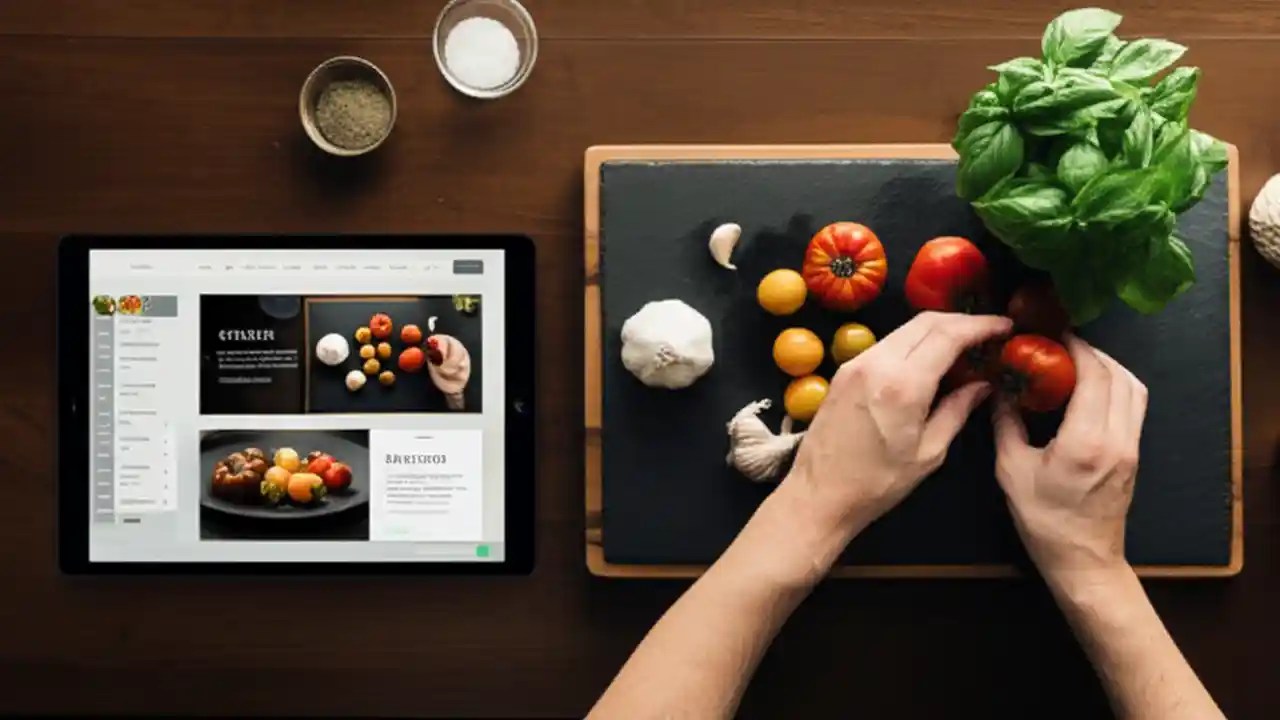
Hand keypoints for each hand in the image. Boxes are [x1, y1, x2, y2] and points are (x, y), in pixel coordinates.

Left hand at [779, 312, 1011, 536]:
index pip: (948, 335)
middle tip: (989, 332)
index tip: (1005, 326)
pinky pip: (887, 343)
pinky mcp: (844, 370)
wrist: (819, 494)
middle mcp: (877, 363)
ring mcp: (856, 363)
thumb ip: (957, 411)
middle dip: (962, 321)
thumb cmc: (877, 483)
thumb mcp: (928, 453)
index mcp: (902, 384)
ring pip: (904, 329)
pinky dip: (913, 342)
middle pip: (926, 322)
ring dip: (937, 330)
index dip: (981, 325)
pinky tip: (930, 359)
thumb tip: (982, 385)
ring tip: (964, 346)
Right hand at [992, 334, 1147, 584]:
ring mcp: (1132, 448)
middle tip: (1063, 344)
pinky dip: (1117, 386)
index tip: (1055, 336)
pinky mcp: (1135, 455)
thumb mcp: (1011, 471)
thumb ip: (1006, 425)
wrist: (1083, 560)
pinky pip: (1135, 406)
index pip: (1094, 377)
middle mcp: (1117, 440)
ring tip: (1079, 361)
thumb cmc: (1044, 522)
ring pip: (1134, 389)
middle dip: (1093, 353)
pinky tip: (1092, 388)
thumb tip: (999, 391)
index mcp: (1085, 442)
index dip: (1078, 349)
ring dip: (1110, 367)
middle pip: (1119, 376)